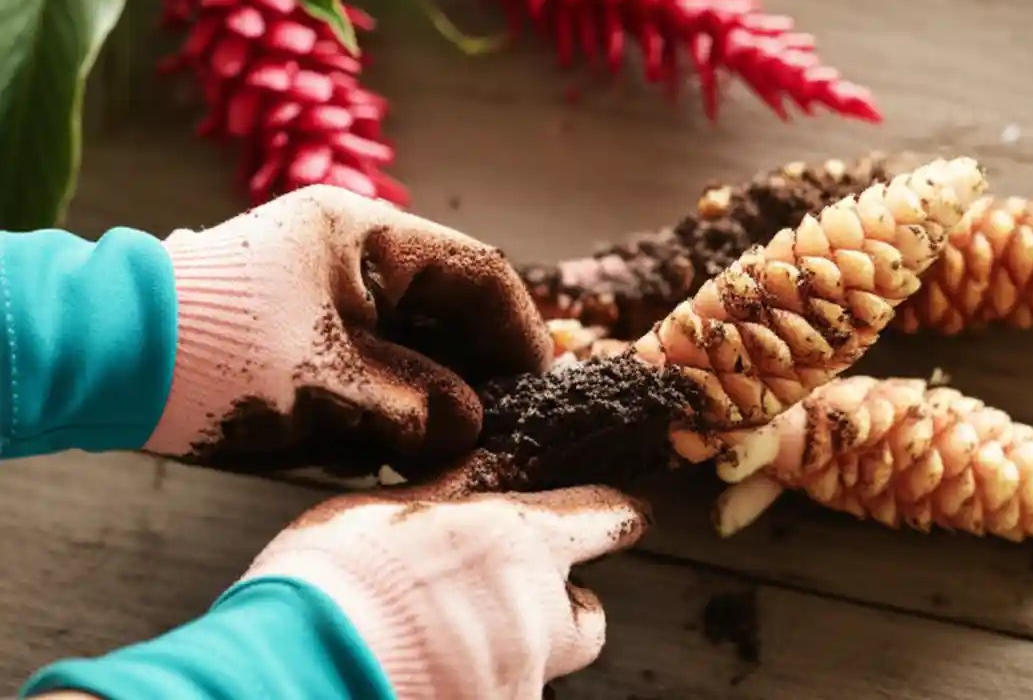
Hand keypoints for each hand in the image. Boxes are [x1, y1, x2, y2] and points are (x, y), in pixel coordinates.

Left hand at [144, 185, 552, 475]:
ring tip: (416, 447)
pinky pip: (371, 363)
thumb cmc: (219, 358)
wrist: (105, 359)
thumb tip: (473, 426)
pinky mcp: (304, 328)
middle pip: (448, 311)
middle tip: (486, 434)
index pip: (479, 273)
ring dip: (423, 397)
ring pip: (412, 343)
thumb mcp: (337, 387)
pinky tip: (368, 445)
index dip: (520, 333)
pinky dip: (381, 405)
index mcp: (370, 236)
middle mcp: (355, 253)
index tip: (540, 389)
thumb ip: (424, 406)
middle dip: (469, 375)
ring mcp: (328, 289)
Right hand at [242, 484, 651, 698]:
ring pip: (539, 671)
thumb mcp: (385, 510)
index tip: (624, 514)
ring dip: (510, 658)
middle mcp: (536, 618)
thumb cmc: (328, 584)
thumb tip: (477, 471)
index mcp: (517, 544)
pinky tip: (423, 686)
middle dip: (562, 610)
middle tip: (510, 604)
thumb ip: (447, 498)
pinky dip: (473, 694)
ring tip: (443, 653)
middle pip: (588, 618)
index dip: (616, 515)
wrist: (294, 677)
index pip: (605, 518)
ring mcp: (520, 686)